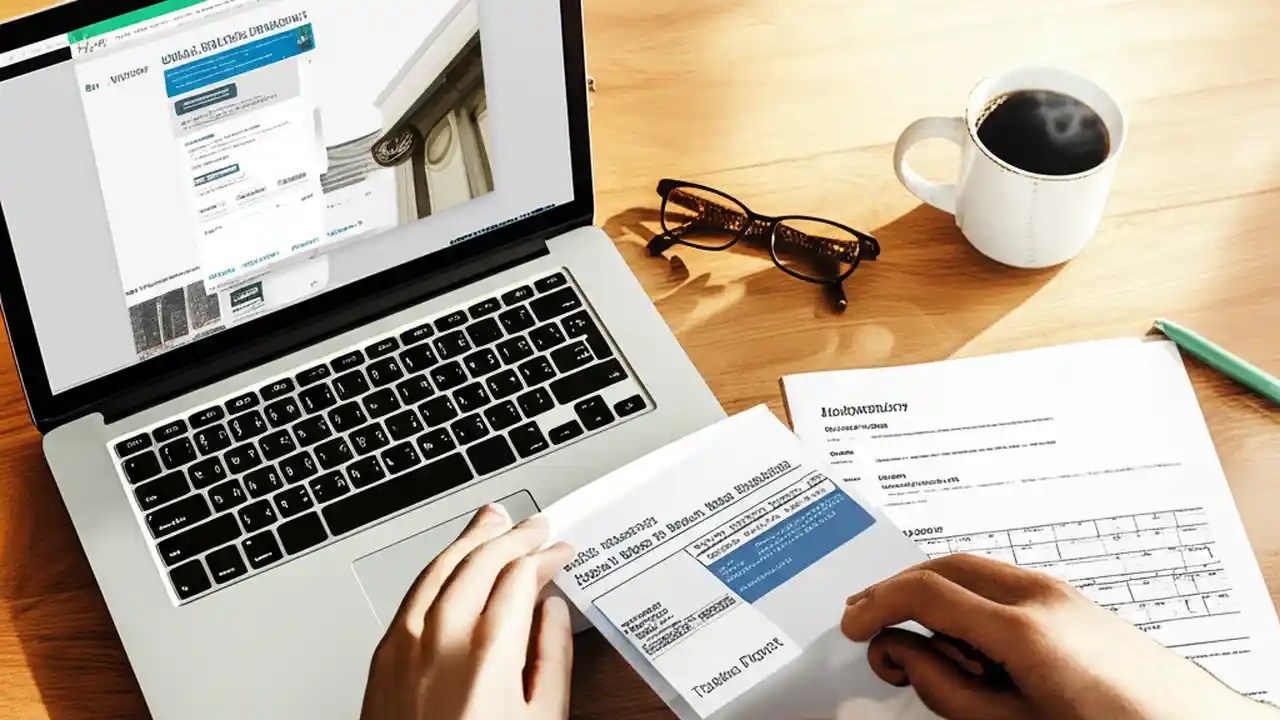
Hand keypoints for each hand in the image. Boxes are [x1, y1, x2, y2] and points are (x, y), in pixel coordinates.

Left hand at [360, 505, 575, 719]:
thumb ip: (553, 658)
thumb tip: (554, 612)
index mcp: (490, 649)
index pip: (521, 573)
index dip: (544, 554)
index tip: (559, 551)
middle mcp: (443, 635)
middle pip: (481, 558)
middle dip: (512, 535)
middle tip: (534, 527)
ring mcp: (406, 641)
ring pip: (441, 565)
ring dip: (471, 537)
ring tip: (492, 521)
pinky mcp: (383, 653)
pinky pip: (413, 589)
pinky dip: (438, 563)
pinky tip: (450, 560)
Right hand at [842, 554, 1277, 719]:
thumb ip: (945, 689)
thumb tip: (902, 654)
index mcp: (1022, 629)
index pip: (925, 592)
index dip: (876, 606)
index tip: (852, 627)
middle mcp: (1041, 596)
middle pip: (944, 565)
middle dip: (898, 591)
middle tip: (869, 623)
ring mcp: (1060, 593)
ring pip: (971, 570)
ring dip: (934, 596)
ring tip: (928, 654)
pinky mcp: (1072, 601)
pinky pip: (1001, 584)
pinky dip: (967, 601)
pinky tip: (968, 646)